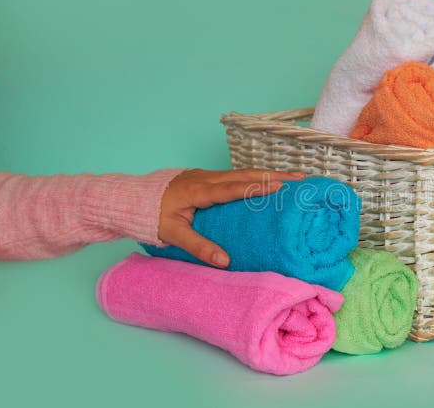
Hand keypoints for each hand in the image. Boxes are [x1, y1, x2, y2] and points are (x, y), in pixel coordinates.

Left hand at [158, 168, 304, 267]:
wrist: (132, 198)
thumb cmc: (152, 216)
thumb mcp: (173, 235)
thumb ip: (199, 247)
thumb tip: (224, 261)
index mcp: (198, 191)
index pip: (231, 188)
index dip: (255, 187)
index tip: (278, 186)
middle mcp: (205, 178)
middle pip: (244, 174)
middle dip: (273, 175)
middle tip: (300, 178)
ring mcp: (207, 175)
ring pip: (242, 172)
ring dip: (268, 174)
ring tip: (293, 178)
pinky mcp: (207, 177)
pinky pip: (235, 175)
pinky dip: (255, 176)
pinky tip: (268, 181)